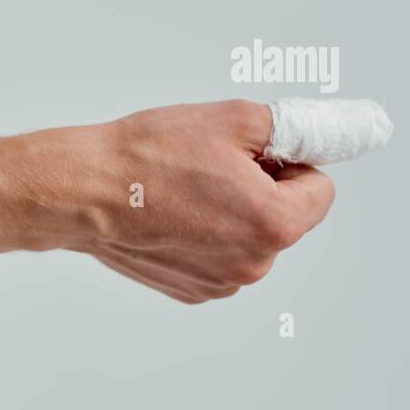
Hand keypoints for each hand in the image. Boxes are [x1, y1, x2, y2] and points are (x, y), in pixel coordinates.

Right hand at [67, 100, 335, 302]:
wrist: (85, 191)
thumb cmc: (148, 157)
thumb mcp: (233, 119)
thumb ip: (292, 128)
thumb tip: (323, 137)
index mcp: (275, 223)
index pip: (319, 189)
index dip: (287, 162)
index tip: (252, 154)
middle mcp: (254, 263)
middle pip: (283, 217)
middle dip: (259, 190)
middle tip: (210, 167)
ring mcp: (220, 282)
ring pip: (248, 238)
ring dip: (229, 214)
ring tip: (183, 191)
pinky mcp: (190, 290)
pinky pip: (216, 257)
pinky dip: (201, 236)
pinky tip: (170, 215)